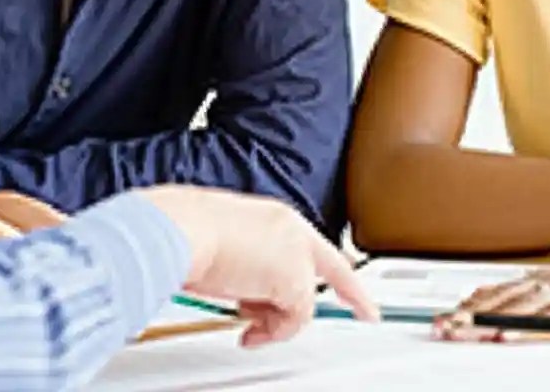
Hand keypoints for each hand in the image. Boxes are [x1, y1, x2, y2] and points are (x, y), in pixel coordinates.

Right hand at [139, 185, 376, 347]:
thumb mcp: (222, 244)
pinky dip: (272, 331)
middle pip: (333, 269)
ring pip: (303, 302)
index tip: (354, 285)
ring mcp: (296, 255)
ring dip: (275, 320)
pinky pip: (294, 320)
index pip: (312, 244)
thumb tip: (241, 289)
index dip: (336, 267)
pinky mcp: (294, 280)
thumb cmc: (186, 231)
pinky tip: (248, 331)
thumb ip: (246, 264)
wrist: (182, 231)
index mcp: (275, 217)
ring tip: (245, 320)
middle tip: (368, 314)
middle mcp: (292, 231)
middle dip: (349, 296)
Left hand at [437, 257, 549, 340]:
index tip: (445, 315)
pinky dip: (523, 329)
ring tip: (460, 333)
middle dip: (466, 316)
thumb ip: (546, 297)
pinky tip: (504, 336)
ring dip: (484, 323)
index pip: (498, 291)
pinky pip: (547, 323)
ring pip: (515, 311)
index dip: (469, 304)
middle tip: (440, 327)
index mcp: (546, 278)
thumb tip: (515, 310)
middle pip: (499, 300)